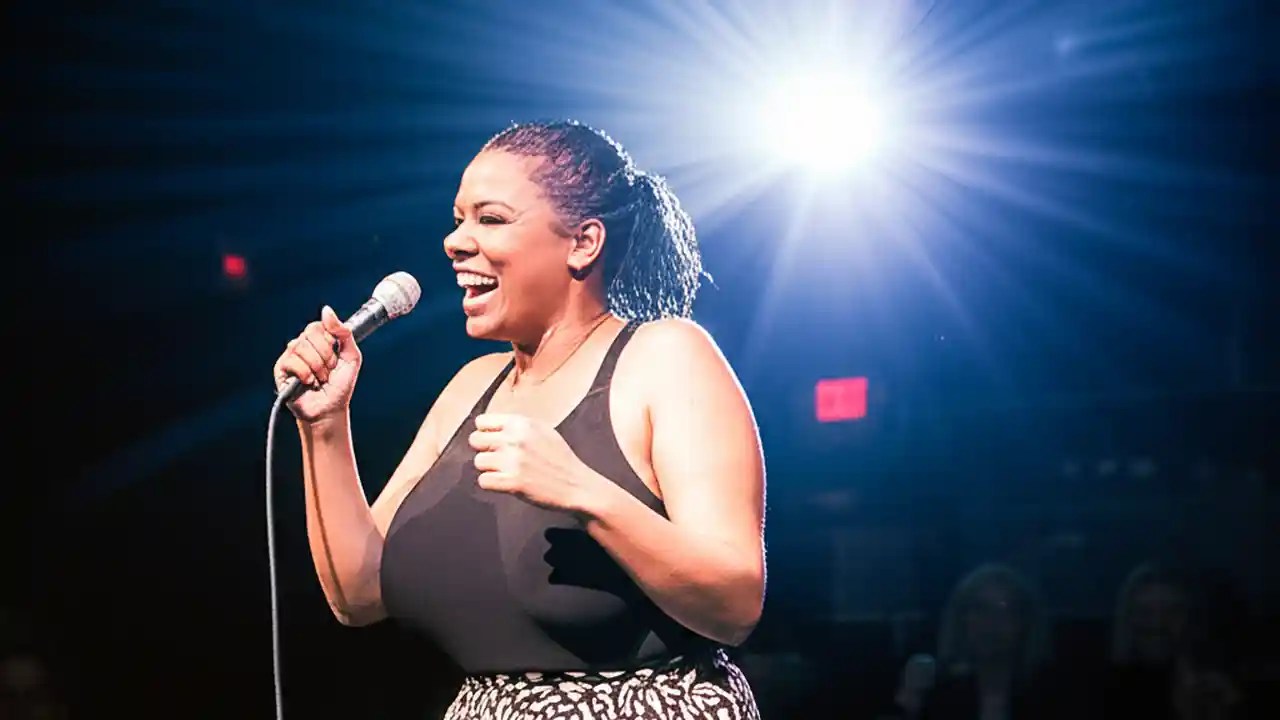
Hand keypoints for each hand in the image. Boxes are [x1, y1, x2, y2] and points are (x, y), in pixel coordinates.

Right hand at [272, 305, 361, 422]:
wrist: (330, 409)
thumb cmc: (340, 385)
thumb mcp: (351, 356)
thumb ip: (343, 332)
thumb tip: (326, 310)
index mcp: (319, 340)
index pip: (319, 325)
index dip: (330, 341)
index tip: (335, 356)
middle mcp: (303, 345)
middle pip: (310, 333)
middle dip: (326, 356)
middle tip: (328, 370)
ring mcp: (291, 356)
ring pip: (301, 347)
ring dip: (317, 367)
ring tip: (319, 379)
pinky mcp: (281, 369)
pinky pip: (293, 361)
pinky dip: (305, 374)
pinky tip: (308, 382)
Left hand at [469, 413, 599, 512]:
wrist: (577, 485)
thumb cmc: (560, 459)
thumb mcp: (543, 430)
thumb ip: (518, 426)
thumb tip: (492, 426)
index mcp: (522, 424)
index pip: (482, 421)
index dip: (485, 433)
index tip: (493, 442)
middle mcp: (515, 439)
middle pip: (475, 441)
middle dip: (484, 450)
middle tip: (497, 459)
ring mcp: (513, 461)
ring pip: (479, 462)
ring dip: (490, 469)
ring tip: (505, 472)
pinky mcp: (512, 482)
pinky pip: (483, 481)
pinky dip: (492, 484)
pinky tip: (505, 483)